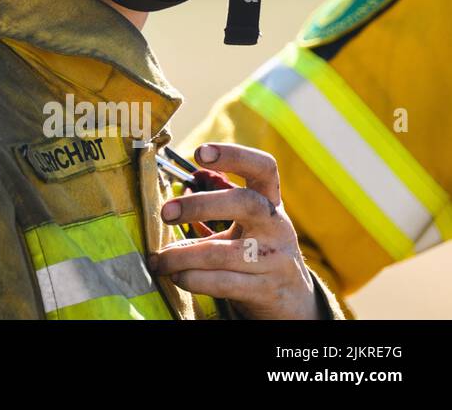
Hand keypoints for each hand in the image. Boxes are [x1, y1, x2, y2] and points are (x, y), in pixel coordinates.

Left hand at [148, 143, 320, 319]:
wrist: (294, 301)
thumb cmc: (258, 251)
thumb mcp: (248, 225)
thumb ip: (216, 210)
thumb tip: (167, 205)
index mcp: (271, 203)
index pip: (264, 168)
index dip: (234, 155)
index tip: (199, 153)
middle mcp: (276, 227)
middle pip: (244, 203)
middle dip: (200, 205)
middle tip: (166, 213)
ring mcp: (274, 260)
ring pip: (222, 253)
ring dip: (182, 256)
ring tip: (158, 260)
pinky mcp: (265, 290)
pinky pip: (223, 283)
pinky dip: (193, 279)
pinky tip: (177, 276)